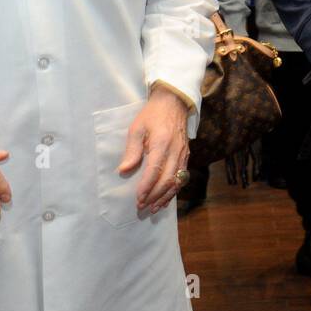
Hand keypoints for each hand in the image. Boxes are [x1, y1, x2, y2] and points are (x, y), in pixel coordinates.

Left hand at [119, 86, 190, 213]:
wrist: (173, 103)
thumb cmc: (152, 115)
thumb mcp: (137, 128)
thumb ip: (132, 150)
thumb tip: (124, 170)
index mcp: (161, 143)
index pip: (155, 170)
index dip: (146, 187)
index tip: (138, 198)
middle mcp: (175, 151)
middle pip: (167, 179)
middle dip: (154, 195)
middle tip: (142, 206)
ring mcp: (183, 154)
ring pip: (177, 181)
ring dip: (165, 197)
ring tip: (154, 208)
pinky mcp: (186, 156)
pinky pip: (182, 177)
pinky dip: (174, 190)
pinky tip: (165, 198)